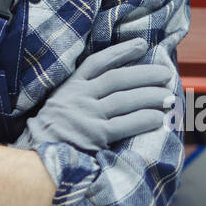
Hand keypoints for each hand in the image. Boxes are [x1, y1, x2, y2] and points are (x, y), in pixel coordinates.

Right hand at [22, 36, 174, 154]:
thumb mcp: (60, 104)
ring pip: (125, 100)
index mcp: (70, 86)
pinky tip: (158, 117)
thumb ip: (81, 93)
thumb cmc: (51, 133)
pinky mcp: (95, 136)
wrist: (36, 160)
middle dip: (145, 75)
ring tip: (169, 97)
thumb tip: (116, 84)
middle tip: (166, 74)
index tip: (143, 45)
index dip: (122, 51)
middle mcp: (79, 97)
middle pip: (118, 79)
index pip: (99, 62)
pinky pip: (125, 124)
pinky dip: (144, 119)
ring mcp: (87, 116)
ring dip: (151, 97)